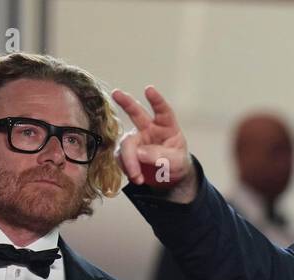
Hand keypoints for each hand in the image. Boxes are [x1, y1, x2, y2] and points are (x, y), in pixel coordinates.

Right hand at [111, 85, 194, 201]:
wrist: (170, 177)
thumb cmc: (176, 162)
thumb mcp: (177, 161)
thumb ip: (161, 156)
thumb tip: (139, 153)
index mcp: (166, 125)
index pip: (163, 110)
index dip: (156, 100)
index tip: (149, 89)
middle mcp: (149, 128)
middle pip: (136, 113)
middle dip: (126, 103)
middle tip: (116, 93)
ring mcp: (137, 139)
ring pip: (127, 144)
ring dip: (129, 160)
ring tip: (137, 176)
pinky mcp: (128, 151)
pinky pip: (121, 157)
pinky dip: (126, 167)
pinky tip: (135, 176)